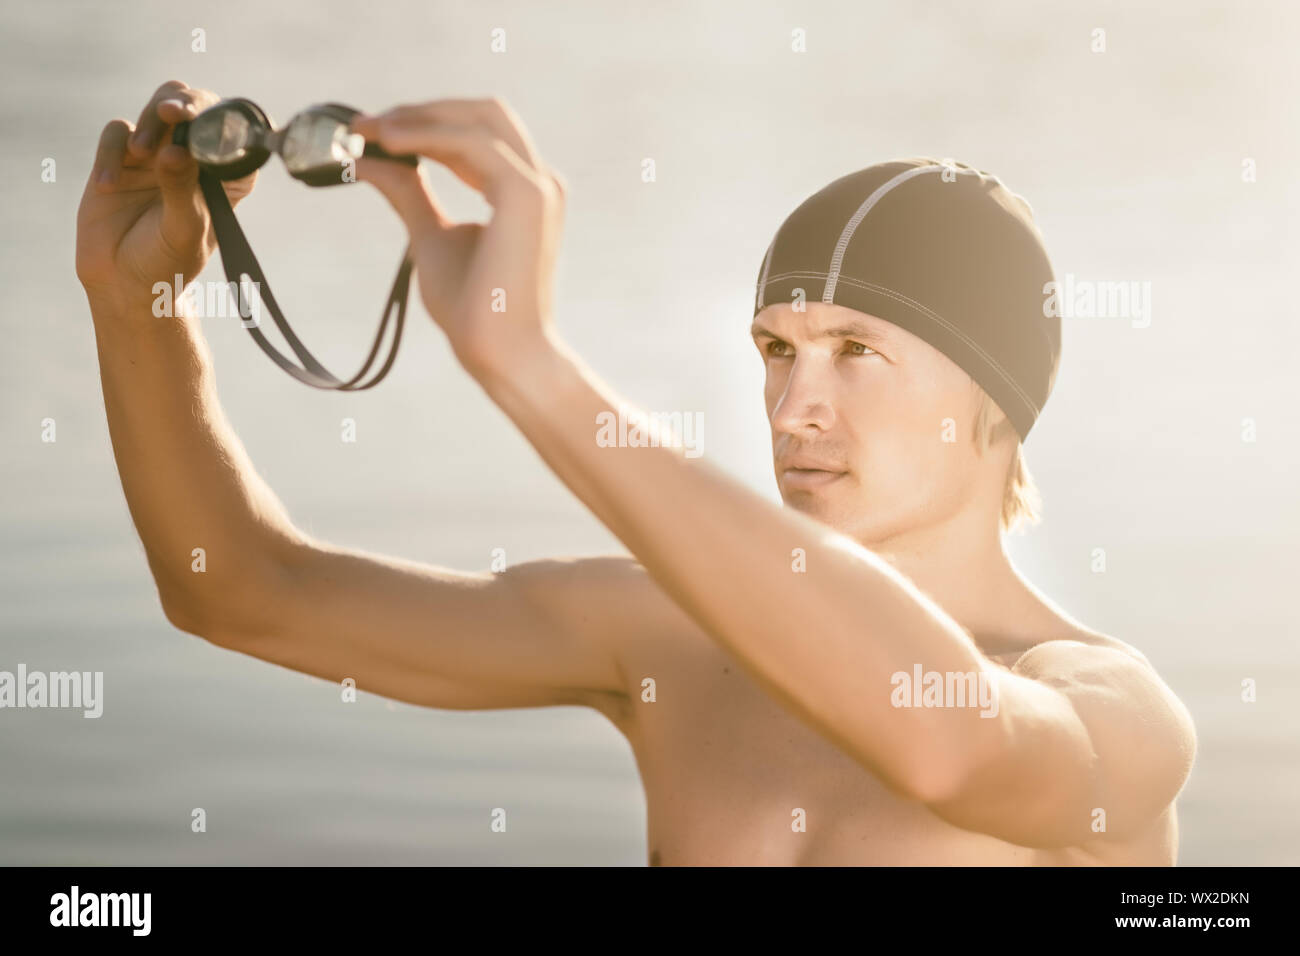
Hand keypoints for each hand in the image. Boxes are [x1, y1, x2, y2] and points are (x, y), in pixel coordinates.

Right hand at [75, 80, 256, 312]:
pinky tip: (109, 187)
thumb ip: (182, 190)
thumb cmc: (168, 263)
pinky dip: (111, 153)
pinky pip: (117, 134)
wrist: (124, 284)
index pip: (233, 136)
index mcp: (226, 177)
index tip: (206, 124)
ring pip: (156, 109)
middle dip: (185, 103)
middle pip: (195, 107)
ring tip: (141, 153)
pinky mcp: (120, 158)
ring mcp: (157, 154)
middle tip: (172, 113)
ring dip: (150, 123)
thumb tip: (177, 150)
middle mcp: (195, 160)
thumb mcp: (183, 230)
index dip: (223, 120)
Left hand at [349, 98, 566, 376]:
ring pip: (479, 118)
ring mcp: (538, 186)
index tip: (370, 131)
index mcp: (522, 192)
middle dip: (423, 110)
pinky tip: (389, 143)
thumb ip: (409, 193)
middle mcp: (538, 182)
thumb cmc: (473, 309)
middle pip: (483, 112)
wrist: (501, 352)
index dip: (424, 122)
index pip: (477, 132)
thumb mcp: (430, 236)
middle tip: (366, 125)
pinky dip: (428, 134)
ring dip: (420, 117)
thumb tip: (368, 159)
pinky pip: (474, 142)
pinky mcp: (527, 195)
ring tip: (369, 132)